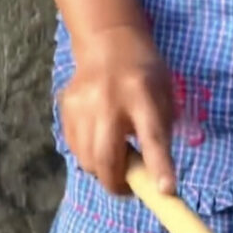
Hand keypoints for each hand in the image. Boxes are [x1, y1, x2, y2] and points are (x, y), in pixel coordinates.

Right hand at [60, 25, 176, 195]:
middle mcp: (109, 99)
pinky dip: (89, 157)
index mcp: (142, 94)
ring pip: (87, 159)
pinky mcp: (66, 108)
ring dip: (103, 172)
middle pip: (106, 157)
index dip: (159, 167)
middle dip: (117, 183)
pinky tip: (100, 145)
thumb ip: (160, 135)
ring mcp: (82, 104)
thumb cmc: (144, 76)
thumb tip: (156, 179)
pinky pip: (75, 149)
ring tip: (116, 161)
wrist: (108, 41)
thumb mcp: (164, 98)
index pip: (152, 137)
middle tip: (128, 187)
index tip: (166, 191)